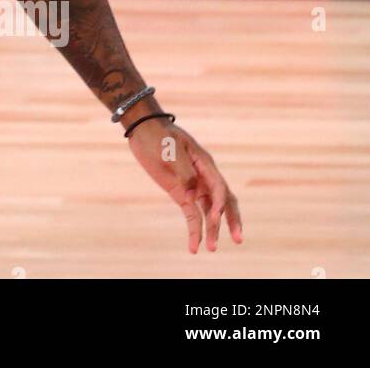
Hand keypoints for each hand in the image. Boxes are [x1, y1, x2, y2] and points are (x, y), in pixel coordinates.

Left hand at [126, 117, 242, 253]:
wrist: (144, 130)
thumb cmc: (159, 136)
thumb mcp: (171, 150)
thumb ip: (184, 172)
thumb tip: (192, 194)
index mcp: (206, 164)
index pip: (219, 187)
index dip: (219, 203)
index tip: (214, 217)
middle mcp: (204, 178)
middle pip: (224, 203)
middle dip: (231, 221)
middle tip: (237, 240)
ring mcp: (194, 187)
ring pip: (209, 212)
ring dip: (212, 230)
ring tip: (211, 249)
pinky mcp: (181, 194)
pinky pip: (192, 215)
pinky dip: (194, 229)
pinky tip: (194, 246)